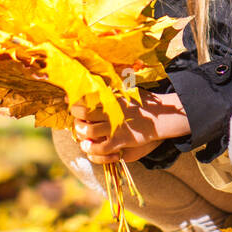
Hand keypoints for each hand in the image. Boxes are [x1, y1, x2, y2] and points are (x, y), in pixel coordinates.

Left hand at [69, 91, 187, 164]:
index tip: (70, 104)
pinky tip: (90, 147)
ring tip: (82, 134)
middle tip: (78, 121)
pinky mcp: (122, 141)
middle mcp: (111, 111)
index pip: (86, 98)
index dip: (74, 102)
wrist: (161, 116)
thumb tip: (95, 81)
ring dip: (81, 134)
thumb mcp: (127, 91)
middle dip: (76, 118)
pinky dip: (92, 149)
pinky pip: (101, 149)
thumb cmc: (143, 103)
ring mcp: (116, 127)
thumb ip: (112, 89)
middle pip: (83, 114)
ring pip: (88, 131)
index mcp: (111, 98)